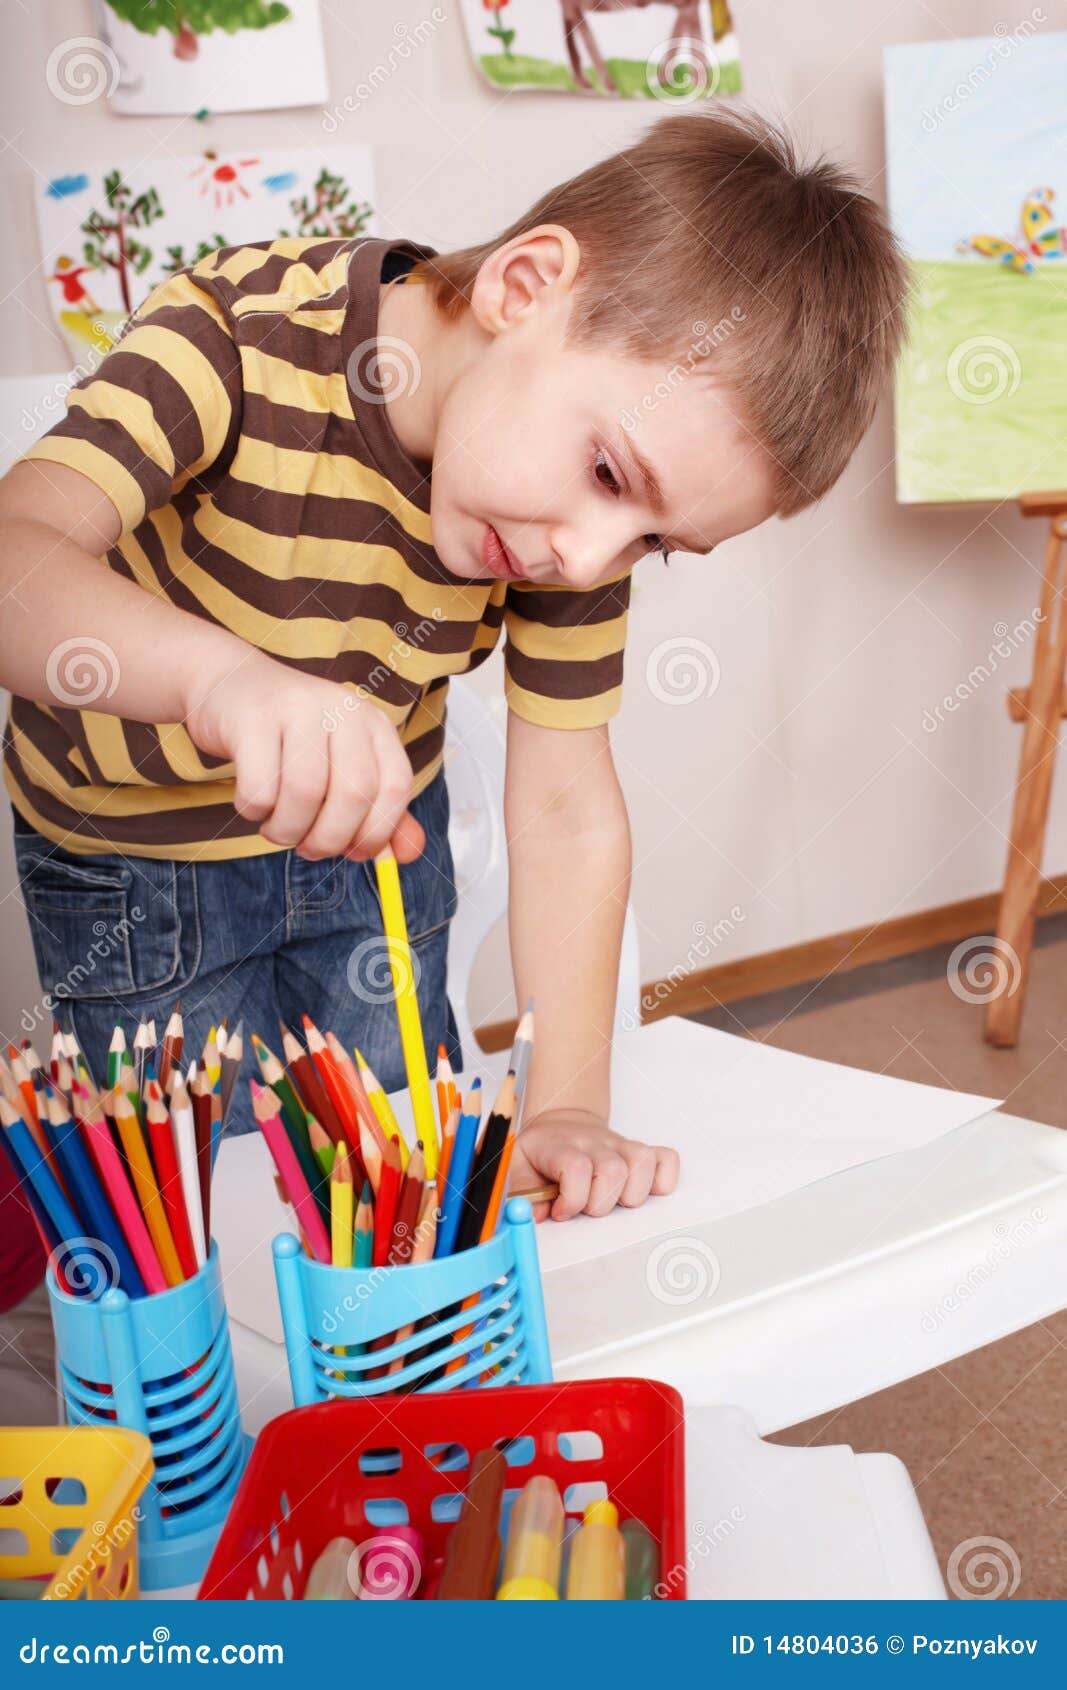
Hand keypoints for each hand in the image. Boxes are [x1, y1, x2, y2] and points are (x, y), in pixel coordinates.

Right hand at [183, 647, 424, 861]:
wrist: (229, 685)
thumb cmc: (292, 742)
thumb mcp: (341, 768)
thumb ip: (376, 812)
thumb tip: (408, 855)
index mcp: (373, 723)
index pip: (396, 785)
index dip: (378, 831)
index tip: (354, 853)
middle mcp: (342, 709)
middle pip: (353, 793)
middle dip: (330, 839)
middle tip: (309, 850)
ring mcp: (298, 708)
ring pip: (305, 793)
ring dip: (288, 831)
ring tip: (278, 830)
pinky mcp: (252, 718)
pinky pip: (260, 788)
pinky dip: (255, 812)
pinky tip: (255, 805)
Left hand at [509, 1107, 678, 1221]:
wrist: (560, 1123)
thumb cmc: (542, 1151)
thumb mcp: (516, 1165)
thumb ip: (520, 1192)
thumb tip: (537, 1217)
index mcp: (562, 1146)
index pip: (577, 1168)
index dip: (571, 1200)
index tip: (560, 1212)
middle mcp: (595, 1143)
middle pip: (613, 1172)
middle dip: (600, 1203)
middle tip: (585, 1207)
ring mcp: (620, 1145)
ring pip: (642, 1164)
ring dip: (630, 1194)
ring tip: (610, 1200)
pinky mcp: (639, 1150)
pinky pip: (666, 1159)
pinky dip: (662, 1179)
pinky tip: (641, 1189)